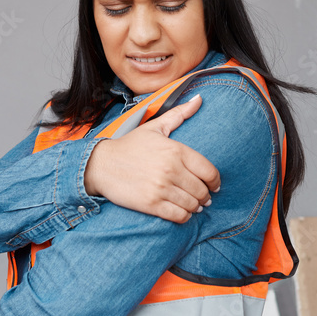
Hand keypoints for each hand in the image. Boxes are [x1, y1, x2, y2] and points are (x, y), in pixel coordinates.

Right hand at [84, 94, 220, 222]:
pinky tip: (181, 211)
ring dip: (195, 207)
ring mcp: (161, 188)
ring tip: (193, 205)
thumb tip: (199, 99)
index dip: (215, 181)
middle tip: (203, 197)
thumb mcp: (155, 127)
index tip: (214, 185)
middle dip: (205, 196)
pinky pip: (179, 216)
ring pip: (192, 204)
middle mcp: (171, 169)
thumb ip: (179, 114)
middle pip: (202, 190)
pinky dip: (184, 216)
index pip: (209, 171)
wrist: (101, 164)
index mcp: (176, 150)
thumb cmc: (130, 146)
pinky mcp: (151, 204)